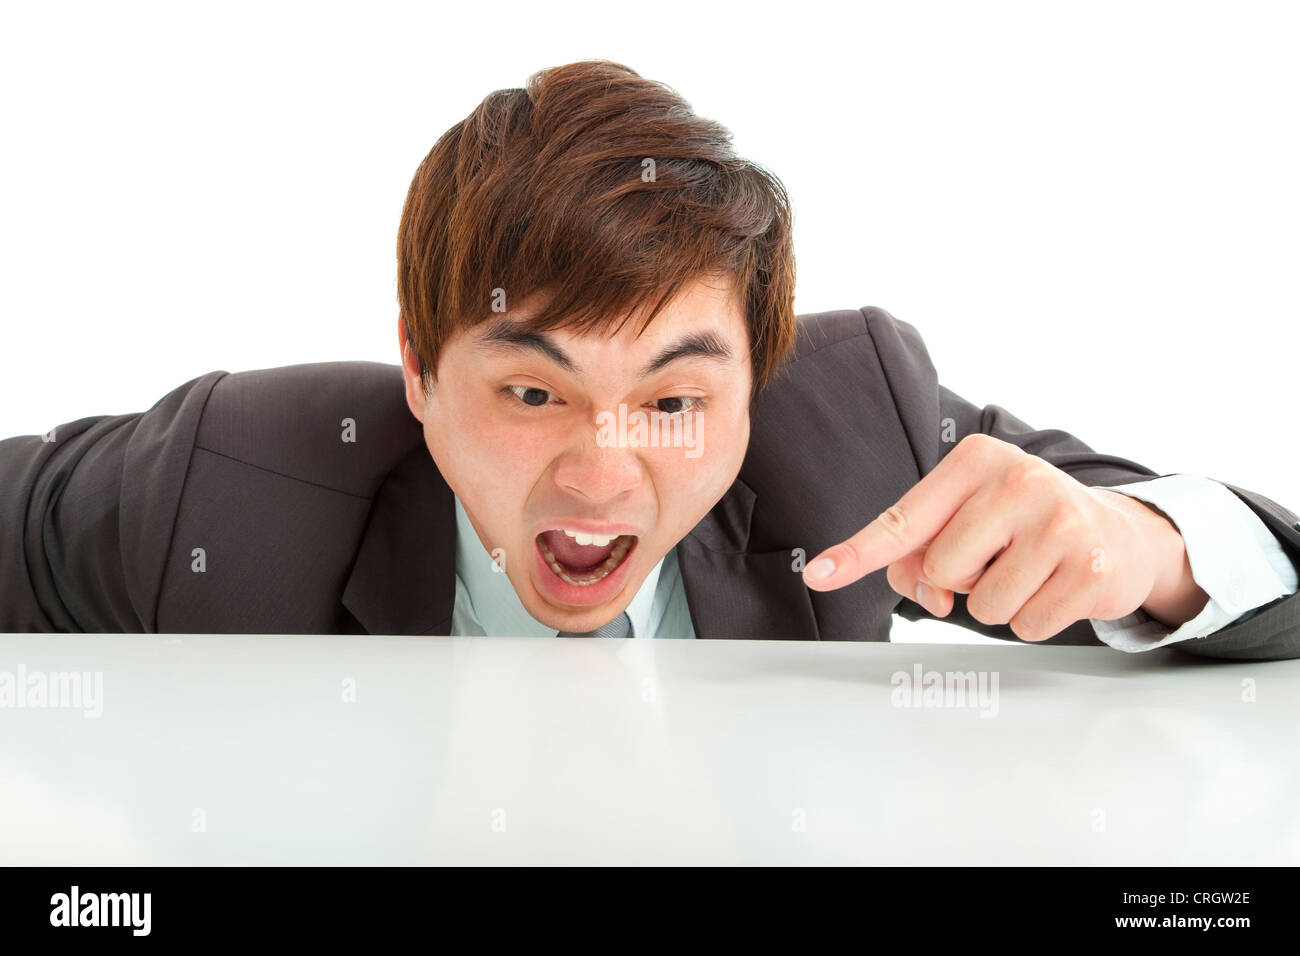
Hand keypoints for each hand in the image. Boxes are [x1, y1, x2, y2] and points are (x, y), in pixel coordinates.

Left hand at [801, 433, 1206, 640]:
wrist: (1116, 533)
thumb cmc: (1023, 525)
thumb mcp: (966, 518)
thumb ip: (918, 553)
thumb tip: (923, 593)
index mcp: (976, 460)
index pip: (902, 520)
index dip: (857, 553)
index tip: (818, 575)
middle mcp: (1019, 479)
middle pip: (940, 570)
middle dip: (961, 578)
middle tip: (999, 555)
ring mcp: (1060, 521)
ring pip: (981, 606)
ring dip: (998, 601)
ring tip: (1030, 568)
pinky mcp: (1090, 568)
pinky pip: (1025, 627)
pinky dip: (1034, 619)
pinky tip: (1056, 585)